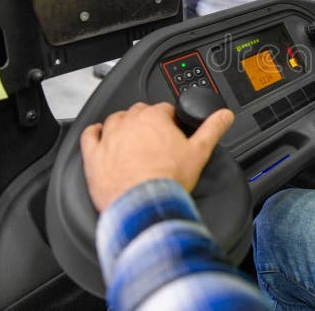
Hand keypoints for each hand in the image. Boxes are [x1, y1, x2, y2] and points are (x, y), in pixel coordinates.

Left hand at [80, 102, 233, 211]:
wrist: (144, 205)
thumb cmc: (169, 181)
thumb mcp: (199, 153)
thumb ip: (213, 129)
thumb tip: (224, 115)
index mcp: (154, 118)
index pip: (164, 109)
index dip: (170, 120)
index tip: (173, 131)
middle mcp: (129, 123)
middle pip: (139, 112)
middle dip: (148, 121)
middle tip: (157, 139)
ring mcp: (109, 138)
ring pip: (115, 120)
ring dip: (124, 125)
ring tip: (133, 139)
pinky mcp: (94, 155)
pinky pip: (90, 135)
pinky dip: (95, 132)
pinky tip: (101, 136)